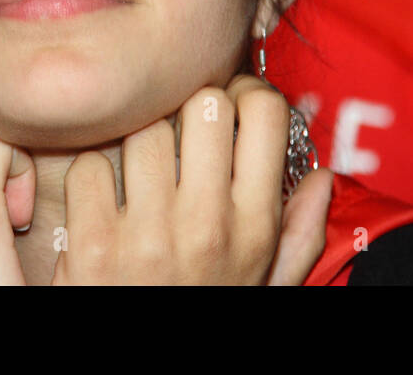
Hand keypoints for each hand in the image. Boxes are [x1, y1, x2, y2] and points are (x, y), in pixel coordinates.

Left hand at [51, 74, 331, 284]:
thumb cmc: (204, 320)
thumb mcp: (266, 287)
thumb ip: (299, 235)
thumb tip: (324, 178)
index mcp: (256, 225)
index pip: (264, 111)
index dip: (245, 92)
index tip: (231, 106)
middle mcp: (208, 223)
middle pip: (203, 102)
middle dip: (190, 106)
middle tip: (180, 128)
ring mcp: (149, 235)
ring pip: (143, 128)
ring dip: (137, 139)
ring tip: (137, 166)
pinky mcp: (93, 247)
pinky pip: (88, 168)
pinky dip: (88, 177)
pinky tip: (99, 201)